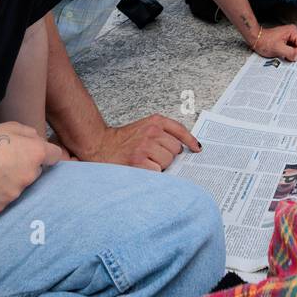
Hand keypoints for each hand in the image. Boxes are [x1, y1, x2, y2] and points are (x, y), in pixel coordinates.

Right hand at [0, 121, 64, 215]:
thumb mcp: (9, 126)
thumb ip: (30, 134)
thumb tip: (38, 142)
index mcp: (35, 154)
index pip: (54, 157)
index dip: (46, 155)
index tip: (37, 156)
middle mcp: (29, 176)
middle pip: (34, 174)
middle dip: (24, 169)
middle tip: (3, 163)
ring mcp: (14, 195)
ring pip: (18, 188)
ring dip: (9, 183)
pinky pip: (2, 201)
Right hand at [76, 115, 200, 171]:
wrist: (100, 145)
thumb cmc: (123, 140)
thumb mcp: (144, 127)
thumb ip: (162, 133)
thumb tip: (183, 149)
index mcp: (154, 122)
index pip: (179, 130)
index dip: (190, 140)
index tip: (197, 149)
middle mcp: (151, 132)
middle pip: (175, 150)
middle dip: (167, 156)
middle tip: (153, 157)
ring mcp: (145, 147)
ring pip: (167, 161)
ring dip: (160, 166)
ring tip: (146, 162)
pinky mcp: (138, 162)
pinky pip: (158, 172)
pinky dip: (153, 174)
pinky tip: (143, 169)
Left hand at [253, 25, 296, 60]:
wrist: (256, 39)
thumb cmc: (264, 41)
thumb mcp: (277, 48)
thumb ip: (289, 53)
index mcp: (293, 31)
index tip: (289, 55)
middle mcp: (293, 32)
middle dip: (294, 53)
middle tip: (285, 55)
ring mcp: (290, 36)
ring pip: (296, 49)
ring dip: (290, 54)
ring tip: (282, 53)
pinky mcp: (286, 41)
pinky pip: (291, 49)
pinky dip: (287, 53)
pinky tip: (281, 53)